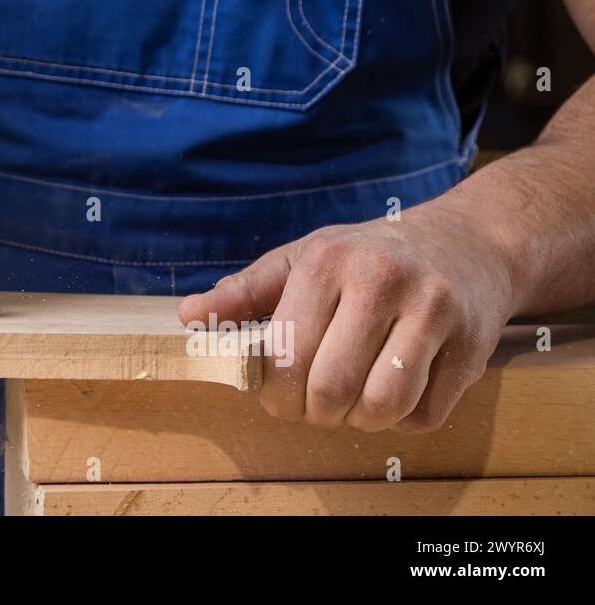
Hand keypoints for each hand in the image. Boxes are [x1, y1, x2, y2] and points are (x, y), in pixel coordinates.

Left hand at [177, 202, 517, 432]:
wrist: (468, 241)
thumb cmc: (368, 255)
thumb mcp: (302, 258)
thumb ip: (245, 292)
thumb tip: (189, 315)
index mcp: (328, 260)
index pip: (287, 353)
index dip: (275, 393)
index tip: (276, 396)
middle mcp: (382, 279)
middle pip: (332, 388)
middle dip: (314, 413)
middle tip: (314, 407)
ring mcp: (434, 311)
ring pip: (382, 407)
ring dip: (360, 421)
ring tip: (353, 401)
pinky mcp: (474, 344)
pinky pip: (425, 415)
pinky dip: (404, 420)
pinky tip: (397, 390)